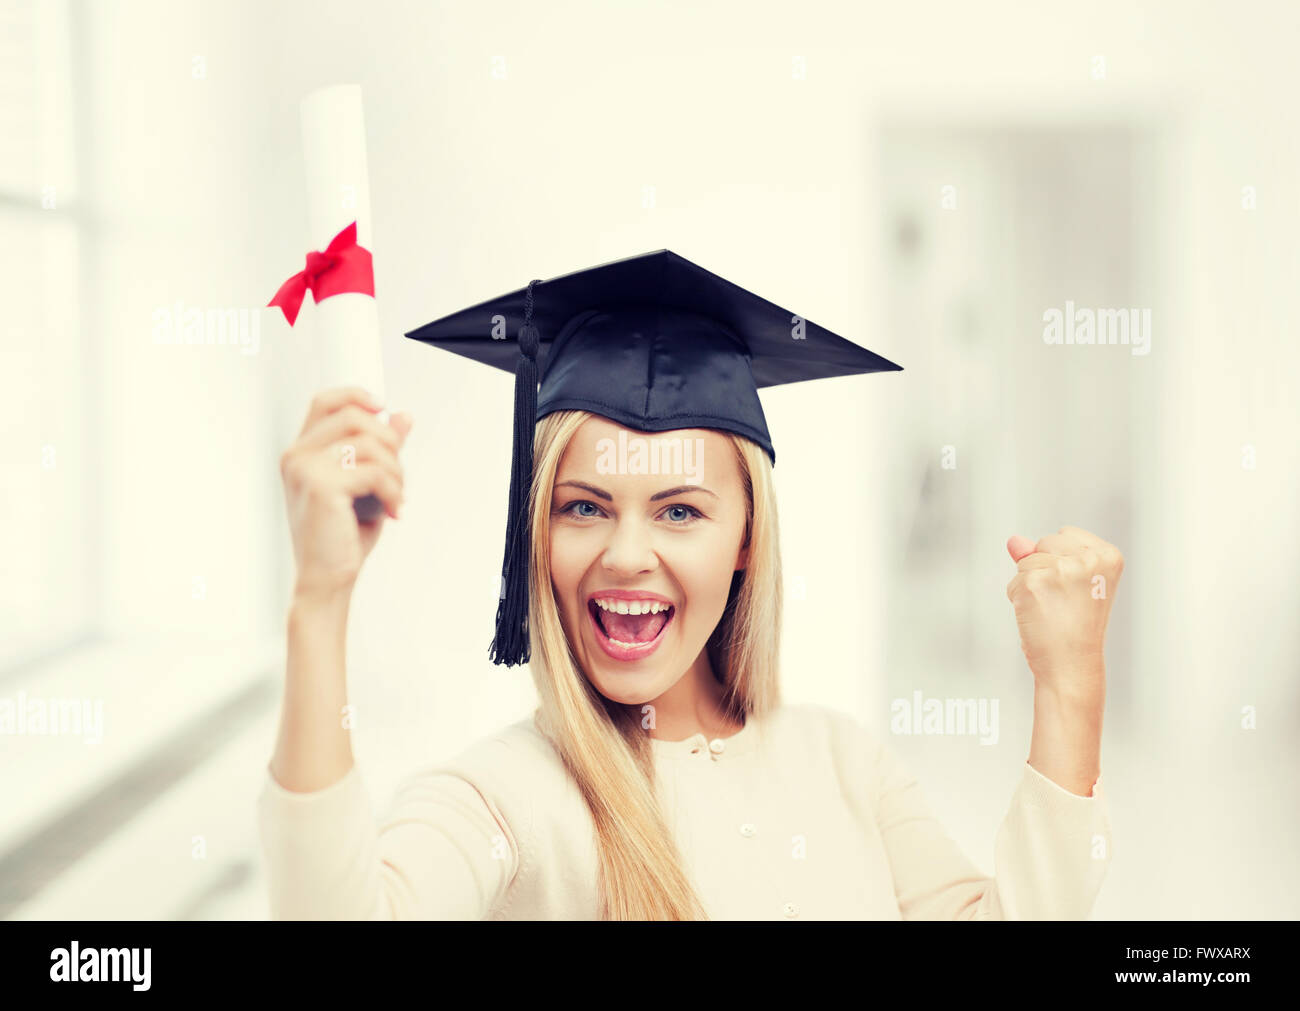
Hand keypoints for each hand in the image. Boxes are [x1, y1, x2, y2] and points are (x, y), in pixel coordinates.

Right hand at [280, 386, 413, 601]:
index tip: (384, 410)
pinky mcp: (322, 486)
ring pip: (371, 443)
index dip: (357, 396)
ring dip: (396, 471)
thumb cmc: (340, 537)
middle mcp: (296, 456)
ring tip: (396, 497)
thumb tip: (403, 416)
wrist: (325, 580)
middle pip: (355, 416)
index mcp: (300, 453)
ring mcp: (305, 469)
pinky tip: (393, 511)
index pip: (326, 401)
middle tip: (397, 476)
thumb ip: (379, 449)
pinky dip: (394, 490)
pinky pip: (376, 471)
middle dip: (389, 442)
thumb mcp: (365, 484)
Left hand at [1005, 525, 1122, 697]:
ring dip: (1030, 583)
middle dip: (1045, 567)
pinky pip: (1014, 581)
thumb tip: (1014, 541)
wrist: (1072, 664)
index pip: (1065, 535)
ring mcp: (1061, 571)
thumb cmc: (1075, 626)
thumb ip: (1043, 554)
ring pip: (1026, 561)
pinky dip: (1018, 597)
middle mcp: (1089, 560)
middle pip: (1045, 542)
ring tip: (1052, 608)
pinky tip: (1037, 615)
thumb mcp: (1071, 582)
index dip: (1062, 560)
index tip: (1077, 587)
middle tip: (1063, 601)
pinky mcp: (1035, 583)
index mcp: (1108, 555)